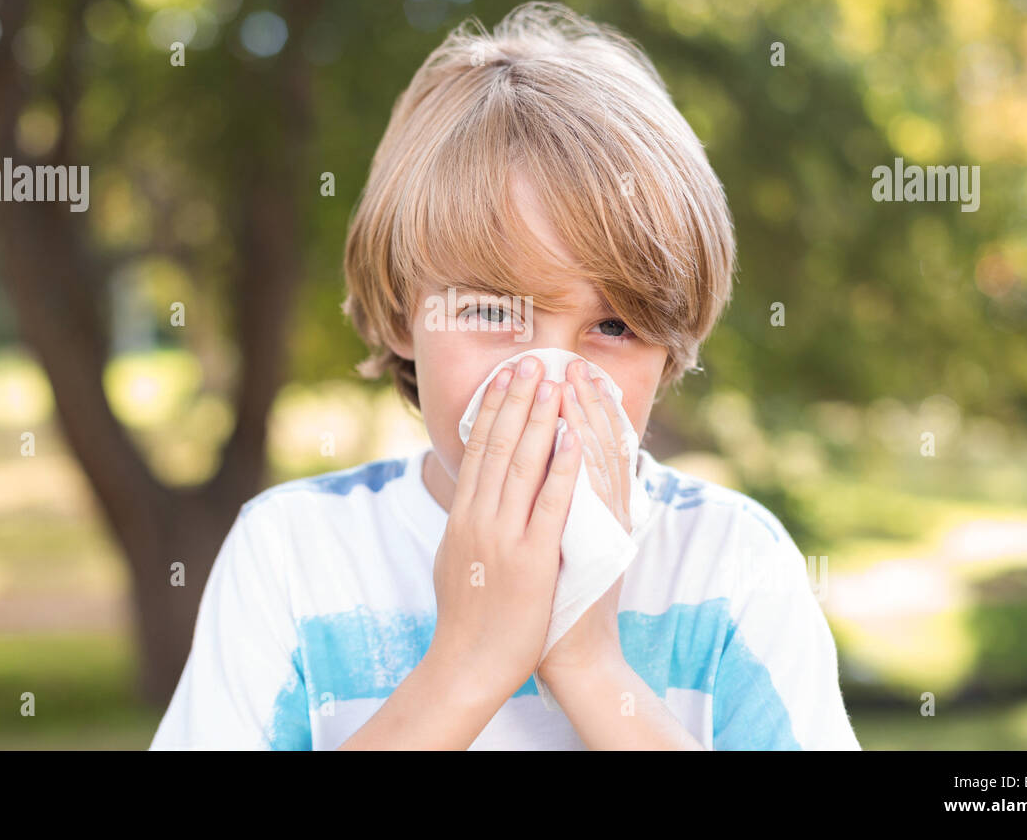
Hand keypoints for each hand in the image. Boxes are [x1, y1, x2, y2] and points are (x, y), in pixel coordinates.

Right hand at [428, 354, 584, 701]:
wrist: (468, 665)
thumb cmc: (466, 616)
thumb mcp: (454, 558)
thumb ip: (465, 521)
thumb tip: (469, 490)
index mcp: (462, 516)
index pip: (479, 449)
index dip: (495, 409)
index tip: (507, 376)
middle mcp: (480, 518)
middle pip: (500, 445)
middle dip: (519, 400)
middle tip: (533, 362)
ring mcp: (505, 537)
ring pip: (524, 464)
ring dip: (541, 419)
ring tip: (555, 382)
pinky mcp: (531, 558)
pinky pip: (550, 504)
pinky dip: (562, 467)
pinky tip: (572, 438)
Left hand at [538, 358, 632, 684]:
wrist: (577, 659)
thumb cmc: (563, 606)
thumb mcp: (569, 550)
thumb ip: (566, 512)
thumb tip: (555, 476)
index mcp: (601, 515)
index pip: (598, 448)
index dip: (588, 409)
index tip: (573, 373)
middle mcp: (606, 518)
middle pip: (596, 447)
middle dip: (580, 402)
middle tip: (567, 362)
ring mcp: (598, 534)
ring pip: (592, 463)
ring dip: (578, 418)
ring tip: (564, 379)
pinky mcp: (584, 553)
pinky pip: (583, 499)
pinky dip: (578, 463)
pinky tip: (573, 433)